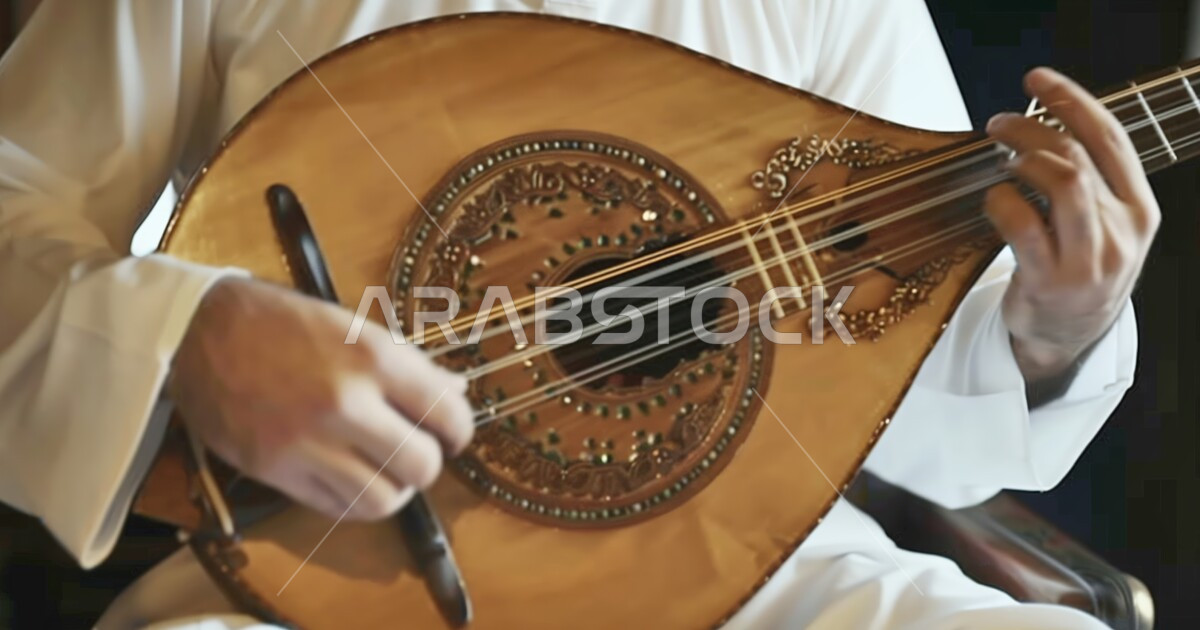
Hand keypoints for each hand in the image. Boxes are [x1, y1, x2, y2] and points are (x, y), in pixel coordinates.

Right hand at [170, 277, 472, 519]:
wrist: (200, 331)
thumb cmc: (283, 323)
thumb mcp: (353, 327)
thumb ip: (407, 366)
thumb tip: (456, 394)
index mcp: (373, 357)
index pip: (447, 414)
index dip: (459, 432)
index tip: (450, 436)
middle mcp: (346, 402)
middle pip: (422, 466)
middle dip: (426, 464)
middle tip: (412, 452)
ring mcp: (308, 441)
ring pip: (383, 500)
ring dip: (392, 490)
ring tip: (381, 471)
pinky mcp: (276, 470)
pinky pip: (337, 508)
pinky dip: (352, 501)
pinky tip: (348, 477)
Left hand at [984, 67, 1159, 398]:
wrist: (1065, 338)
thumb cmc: (1076, 271)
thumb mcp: (1103, 227)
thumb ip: (1089, 182)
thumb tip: (1041, 124)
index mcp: (1140, 210)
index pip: (1111, 139)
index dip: (1072, 101)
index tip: (1037, 80)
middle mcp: (1122, 232)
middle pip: (1079, 157)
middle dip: (1032, 128)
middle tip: (998, 123)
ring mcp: (1089, 259)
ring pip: (1062, 182)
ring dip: (1021, 158)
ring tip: (999, 158)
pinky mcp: (1050, 280)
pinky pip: (1023, 224)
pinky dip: (1000, 201)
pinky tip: (992, 199)